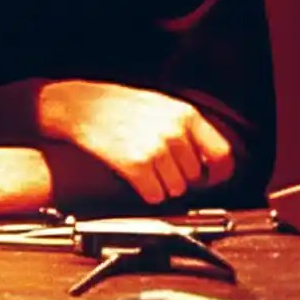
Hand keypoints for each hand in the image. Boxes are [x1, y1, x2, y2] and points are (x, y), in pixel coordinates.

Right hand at [38, 80, 233, 203]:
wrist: (77, 106)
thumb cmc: (116, 104)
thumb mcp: (159, 105)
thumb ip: (187, 127)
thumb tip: (209, 157)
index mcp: (185, 114)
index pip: (222, 154)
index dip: (219, 173)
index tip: (212, 179)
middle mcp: (174, 131)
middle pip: (196, 176)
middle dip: (181, 177)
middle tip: (161, 167)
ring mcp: (155, 149)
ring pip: (177, 189)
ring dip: (163, 186)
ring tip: (145, 169)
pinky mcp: (135, 165)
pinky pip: (155, 195)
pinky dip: (148, 193)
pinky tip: (136, 179)